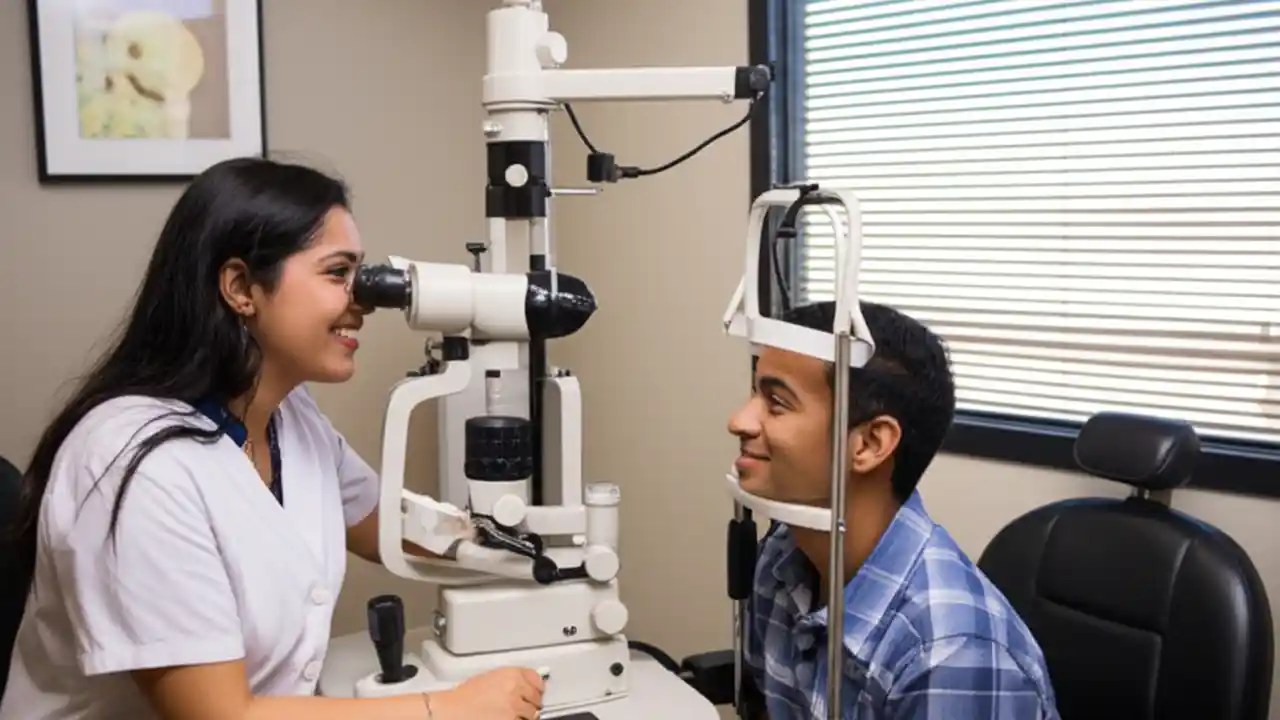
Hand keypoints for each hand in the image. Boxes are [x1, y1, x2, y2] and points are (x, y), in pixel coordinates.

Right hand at [428, 667, 544, 719]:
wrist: (452, 712)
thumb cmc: (463, 697)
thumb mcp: (490, 678)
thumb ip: (510, 680)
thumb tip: (524, 686)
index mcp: (511, 674)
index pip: (537, 679)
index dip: (537, 687)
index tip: (536, 691)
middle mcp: (516, 689)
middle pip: (537, 699)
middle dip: (531, 703)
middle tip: (521, 706)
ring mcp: (515, 708)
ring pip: (533, 714)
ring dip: (524, 715)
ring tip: (510, 714)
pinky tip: (506, 718)